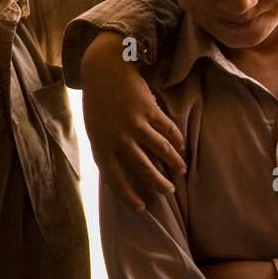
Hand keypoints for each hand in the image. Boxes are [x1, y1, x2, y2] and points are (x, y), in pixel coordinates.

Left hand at [79, 31, 184, 210]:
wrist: (104, 71)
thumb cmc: (98, 104)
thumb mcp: (95, 131)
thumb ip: (106, 151)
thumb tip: (118, 176)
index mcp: (100, 146)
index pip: (115, 179)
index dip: (128, 196)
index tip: (141, 208)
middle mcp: (118, 138)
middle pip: (143, 168)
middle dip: (158, 184)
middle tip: (169, 192)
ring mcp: (134, 124)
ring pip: (161, 150)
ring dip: (174, 163)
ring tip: (181, 171)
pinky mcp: (149, 110)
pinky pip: (168, 131)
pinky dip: (178, 141)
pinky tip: (182, 148)